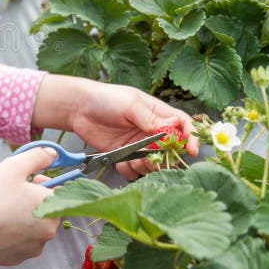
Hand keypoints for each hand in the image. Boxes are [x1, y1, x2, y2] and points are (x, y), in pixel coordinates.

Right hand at [0, 147, 59, 265]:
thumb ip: (38, 156)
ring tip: (2, 209)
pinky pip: (21, 242)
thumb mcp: (14, 165)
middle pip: (47, 211)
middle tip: (13, 193)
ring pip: (34, 228)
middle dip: (33, 200)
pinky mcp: (18, 258)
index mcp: (51, 208)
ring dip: (24, 218)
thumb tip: (52, 153)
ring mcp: (33, 247)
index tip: (30, 179)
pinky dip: (13, 233)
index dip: (44, 182)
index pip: (59, 192)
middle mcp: (48, 231)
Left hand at [31, 75, 199, 179]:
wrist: (77, 108)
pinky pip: (133, 170)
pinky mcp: (123, 155)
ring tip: (133, 158)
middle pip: (170, 151)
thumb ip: (151, 119)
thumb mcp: (130, 104)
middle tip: (152, 158)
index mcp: (157, 113)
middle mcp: (150, 131)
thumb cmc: (104, 99)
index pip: (182, 125)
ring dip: (145, 166)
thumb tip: (173, 129)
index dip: (190, 138)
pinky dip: (129, 170)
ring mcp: (137, 145)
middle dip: (165, 159)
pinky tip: (120, 161)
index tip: (191, 150)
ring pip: (152, 164)